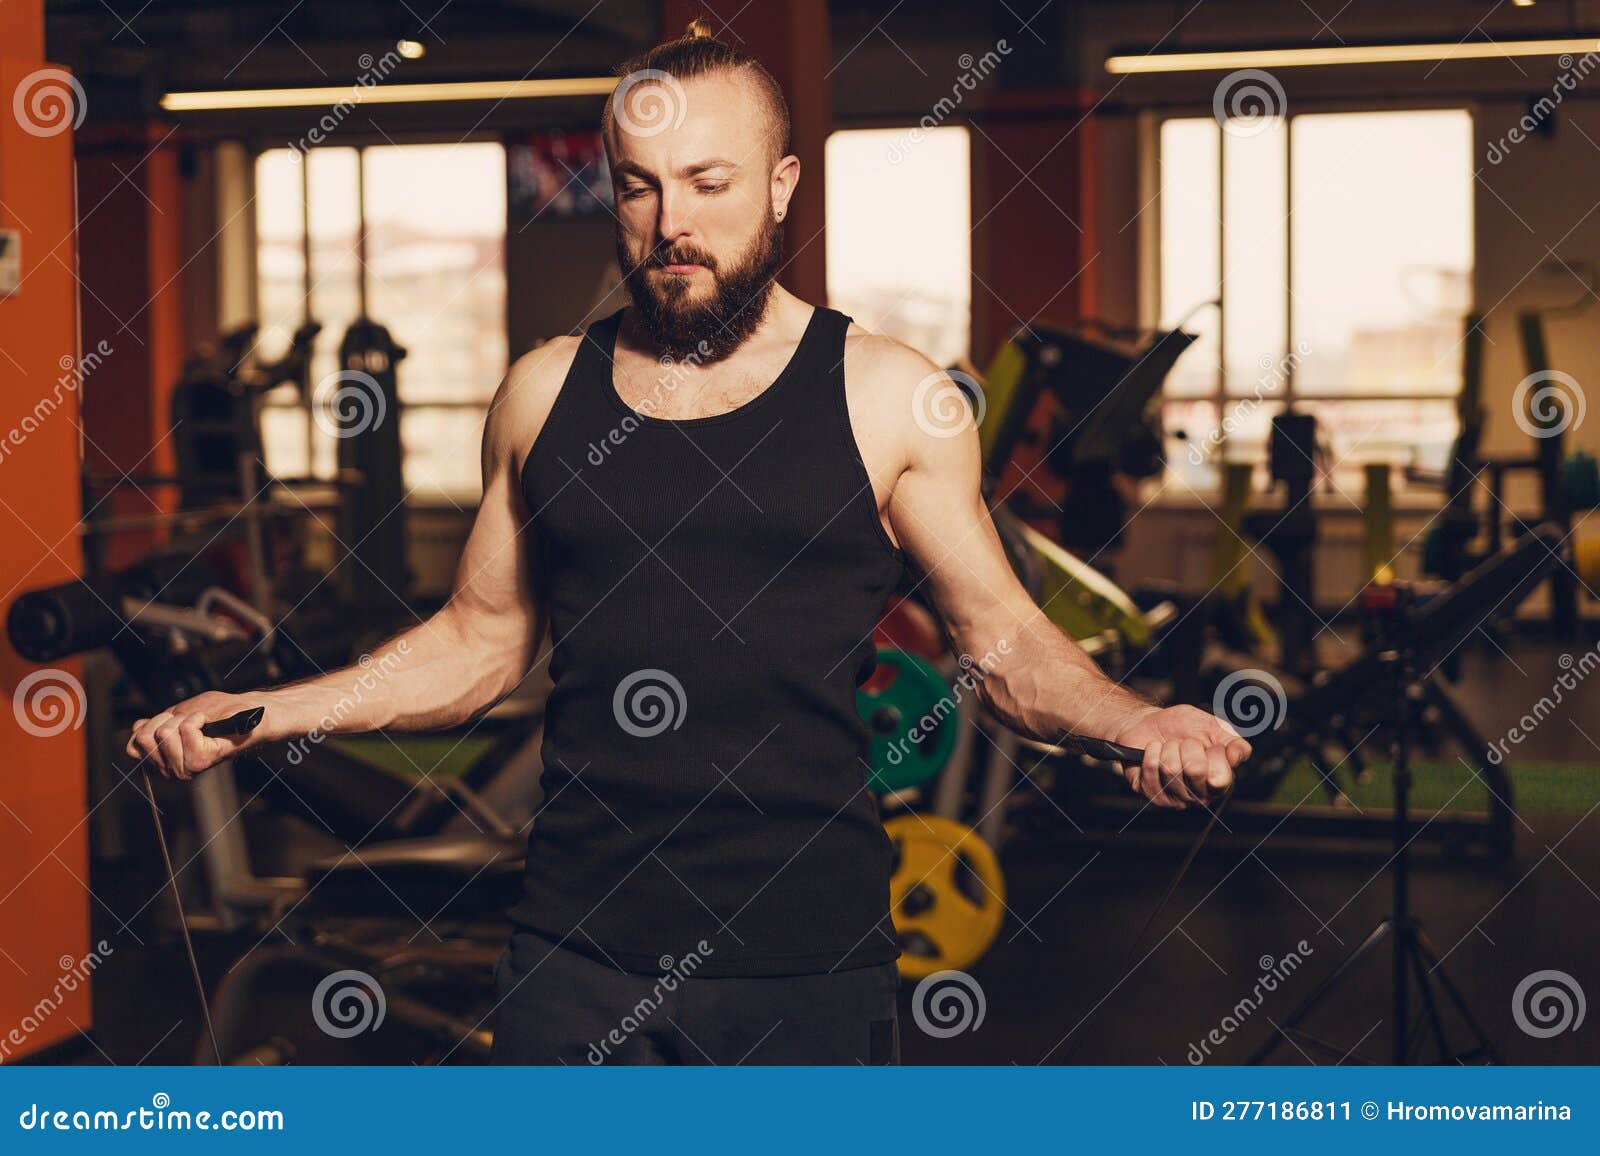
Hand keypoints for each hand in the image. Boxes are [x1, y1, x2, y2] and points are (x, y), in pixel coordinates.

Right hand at [125, 691, 263, 780]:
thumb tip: (137, 728)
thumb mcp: (179, 714)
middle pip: (145, 737)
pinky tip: (209, 724)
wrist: (252, 714)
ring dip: (183, 718)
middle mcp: (172, 770)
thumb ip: (156, 724)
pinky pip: (185, 729)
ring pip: (163, 733)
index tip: (176, 721)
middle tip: (192, 721)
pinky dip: (196, 718)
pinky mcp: (201, 761)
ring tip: (201, 723)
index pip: (133, 745)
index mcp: (164, 761)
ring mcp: (186, 768)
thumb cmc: (221, 712)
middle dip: (167, 719)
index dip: (152, 723)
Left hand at [1112, 705, 1249, 809]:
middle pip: (1195, 771)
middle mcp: (1199, 796)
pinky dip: (1152, 752)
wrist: (1151, 724)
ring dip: (1168, 748)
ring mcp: (1175, 798)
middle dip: (1188, 747)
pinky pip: (1151, 770)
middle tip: (1184, 743)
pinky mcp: (1152, 794)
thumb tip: (1238, 756)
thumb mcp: (1214, 727)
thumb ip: (1232, 742)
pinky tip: (1154, 750)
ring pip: (1171, 769)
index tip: (1209, 745)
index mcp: (1219, 782)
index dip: (1214, 755)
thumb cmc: (1184, 727)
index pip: (1220, 778)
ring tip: (1169, 746)